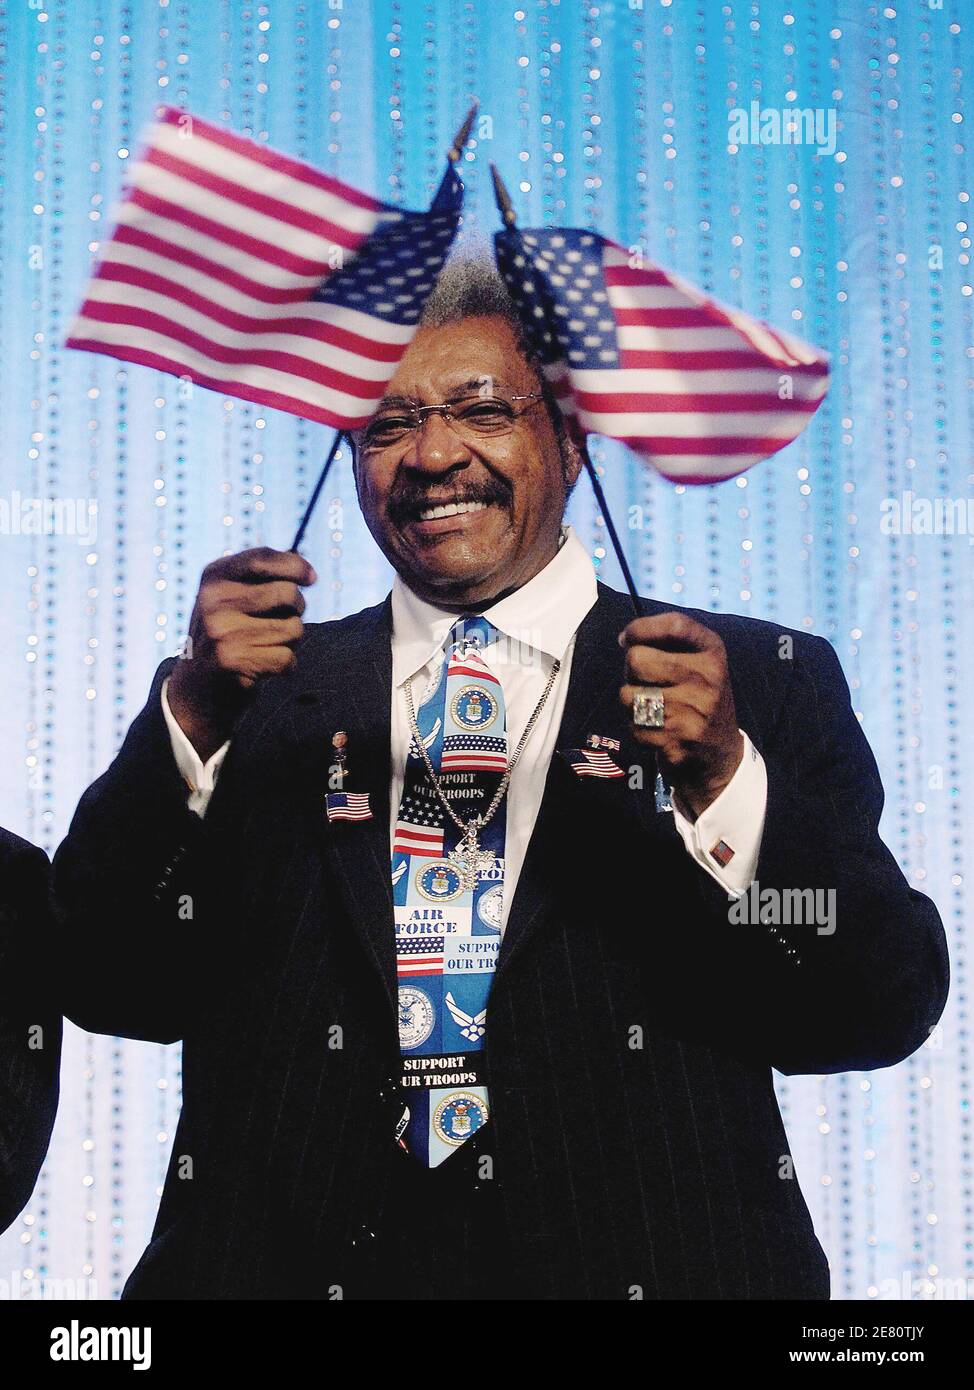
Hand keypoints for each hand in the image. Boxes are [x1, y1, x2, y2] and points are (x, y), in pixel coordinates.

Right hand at [167, 548, 315, 759]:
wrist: (197, 690)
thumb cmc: (228, 636)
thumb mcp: (233, 598)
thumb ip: (265, 579)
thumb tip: (307, 573)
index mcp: (214, 577)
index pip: (262, 558)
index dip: (295, 565)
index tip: (311, 578)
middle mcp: (214, 600)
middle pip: (289, 593)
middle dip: (296, 609)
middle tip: (281, 622)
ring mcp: (223, 630)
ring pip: (293, 628)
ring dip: (290, 642)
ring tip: (265, 647)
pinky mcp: (233, 660)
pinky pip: (287, 658)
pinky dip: (285, 666)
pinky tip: (264, 668)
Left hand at [618, 612, 742, 817]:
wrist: (719, 752)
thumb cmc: (697, 697)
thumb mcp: (698, 662)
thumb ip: (668, 642)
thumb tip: (624, 639)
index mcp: (712, 651)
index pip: (674, 624)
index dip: (641, 628)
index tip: (627, 637)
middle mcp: (708, 677)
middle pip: (636, 659)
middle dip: (631, 672)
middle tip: (648, 682)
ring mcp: (694, 709)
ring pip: (628, 695)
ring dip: (631, 703)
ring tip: (654, 707)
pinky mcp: (679, 738)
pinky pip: (633, 725)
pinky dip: (637, 728)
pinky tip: (658, 729)